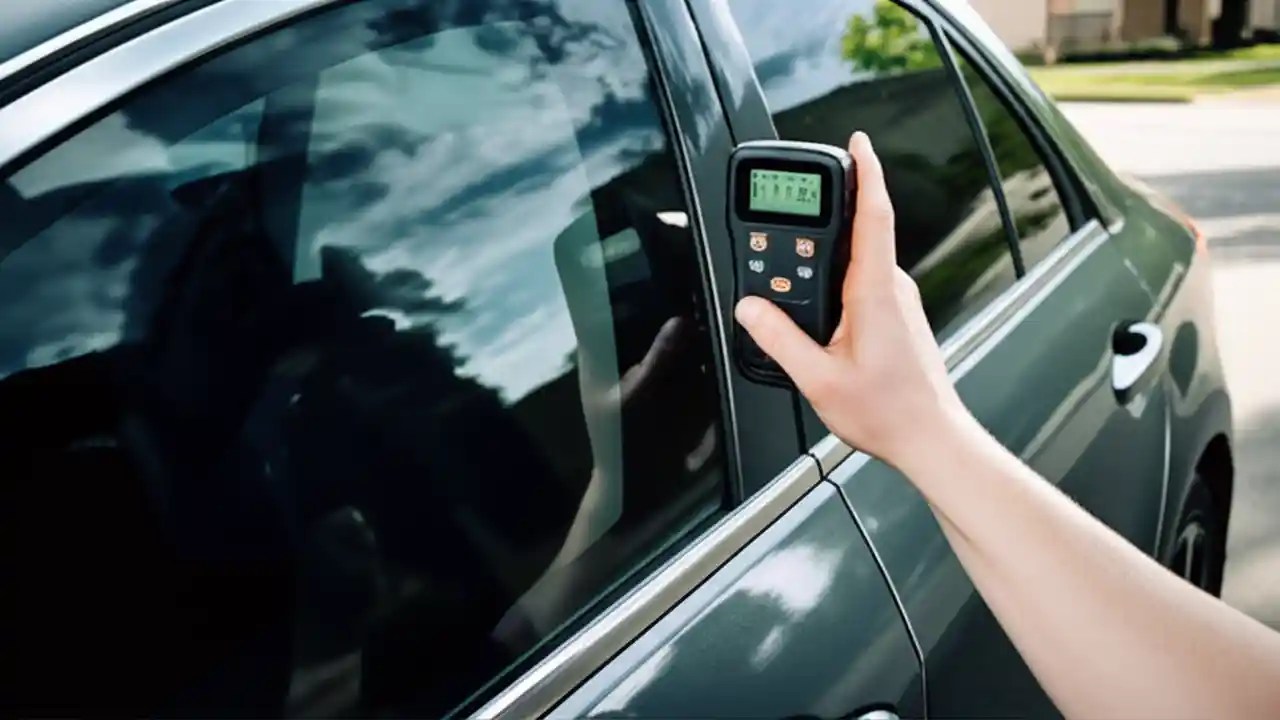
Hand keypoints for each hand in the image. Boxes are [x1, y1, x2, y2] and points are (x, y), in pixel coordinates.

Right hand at [734, 132, 971, 467]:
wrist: (931, 437)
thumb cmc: (888, 413)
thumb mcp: (818, 379)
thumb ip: (780, 339)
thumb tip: (750, 307)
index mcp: (875, 292)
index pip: (873, 215)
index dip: (865, 172)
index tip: (856, 142)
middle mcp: (893, 289)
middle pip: (859, 231)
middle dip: (826, 214)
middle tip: (793, 207)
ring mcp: (898, 301)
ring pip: (859, 261)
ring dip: (827, 256)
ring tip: (793, 271)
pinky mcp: (897, 316)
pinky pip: (864, 282)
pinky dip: (837, 280)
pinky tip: (817, 308)